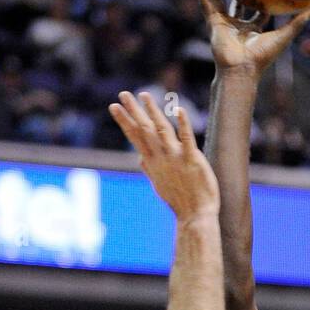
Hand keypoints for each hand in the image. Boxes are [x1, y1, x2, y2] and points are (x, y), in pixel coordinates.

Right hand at [109, 90, 218, 218]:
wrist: (195, 216)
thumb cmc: (179, 200)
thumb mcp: (160, 184)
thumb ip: (150, 168)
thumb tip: (140, 158)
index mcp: (153, 162)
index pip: (136, 137)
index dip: (125, 120)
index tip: (114, 106)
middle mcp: (161, 157)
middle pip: (144, 130)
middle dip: (133, 111)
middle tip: (123, 94)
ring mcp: (175, 158)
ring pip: (161, 130)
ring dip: (152, 111)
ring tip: (144, 95)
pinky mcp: (192, 160)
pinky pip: (187, 139)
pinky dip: (183, 124)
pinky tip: (178, 109)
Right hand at [192, 0, 309, 79]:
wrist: (241, 68)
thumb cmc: (262, 57)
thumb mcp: (282, 37)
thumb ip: (296, 24)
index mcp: (252, 29)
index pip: (258, 11)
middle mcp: (237, 26)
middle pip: (236, 3)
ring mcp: (224, 24)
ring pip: (217, 0)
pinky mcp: (214, 23)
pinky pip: (207, 2)